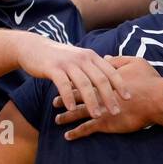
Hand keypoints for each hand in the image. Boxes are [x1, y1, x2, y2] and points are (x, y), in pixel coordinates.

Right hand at [15, 35, 129, 122]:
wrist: (33, 48)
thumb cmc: (60, 58)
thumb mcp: (79, 59)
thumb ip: (93, 68)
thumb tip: (110, 80)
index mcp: (91, 57)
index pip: (110, 71)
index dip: (121, 85)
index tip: (129, 98)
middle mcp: (82, 58)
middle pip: (100, 79)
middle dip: (109, 97)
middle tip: (116, 111)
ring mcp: (68, 63)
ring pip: (84, 84)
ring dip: (91, 101)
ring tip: (97, 115)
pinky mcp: (53, 68)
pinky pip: (63, 84)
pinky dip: (69, 97)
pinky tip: (71, 109)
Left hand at [54, 56, 162, 139]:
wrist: (156, 99)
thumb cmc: (148, 81)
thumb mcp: (134, 62)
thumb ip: (117, 60)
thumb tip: (105, 57)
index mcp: (103, 80)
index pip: (84, 80)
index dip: (74, 81)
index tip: (65, 83)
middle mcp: (98, 94)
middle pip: (76, 96)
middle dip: (65, 98)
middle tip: (54, 102)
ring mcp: (99, 109)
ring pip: (77, 113)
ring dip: (66, 117)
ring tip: (57, 120)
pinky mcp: (104, 123)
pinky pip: (86, 129)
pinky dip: (76, 133)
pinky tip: (68, 136)